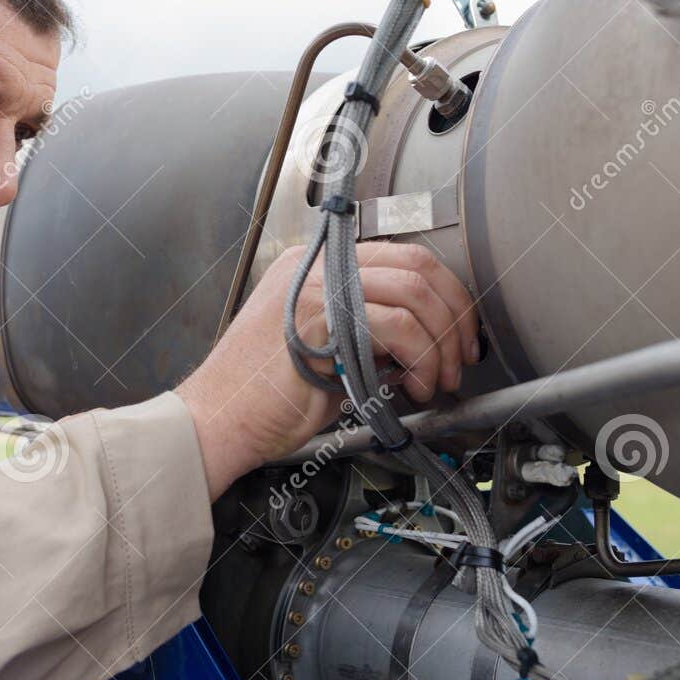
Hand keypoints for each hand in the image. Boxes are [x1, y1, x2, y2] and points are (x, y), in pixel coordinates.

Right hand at [174, 241, 478, 499]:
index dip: (445, 296)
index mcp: (317, 268)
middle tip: (460, 358)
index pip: (402, 259)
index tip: (458, 335)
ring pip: (414, 293)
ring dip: (440, 343)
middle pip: (417, 265)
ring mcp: (318, 286)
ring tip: (434, 381)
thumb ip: (369, 335)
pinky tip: (411, 388)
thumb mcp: (327, 353)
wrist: (219, 420)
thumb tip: (422, 342)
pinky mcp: (321, 315)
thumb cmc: (262, 399)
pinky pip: (395, 325)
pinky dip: (419, 359)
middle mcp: (318, 266)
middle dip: (455, 316)